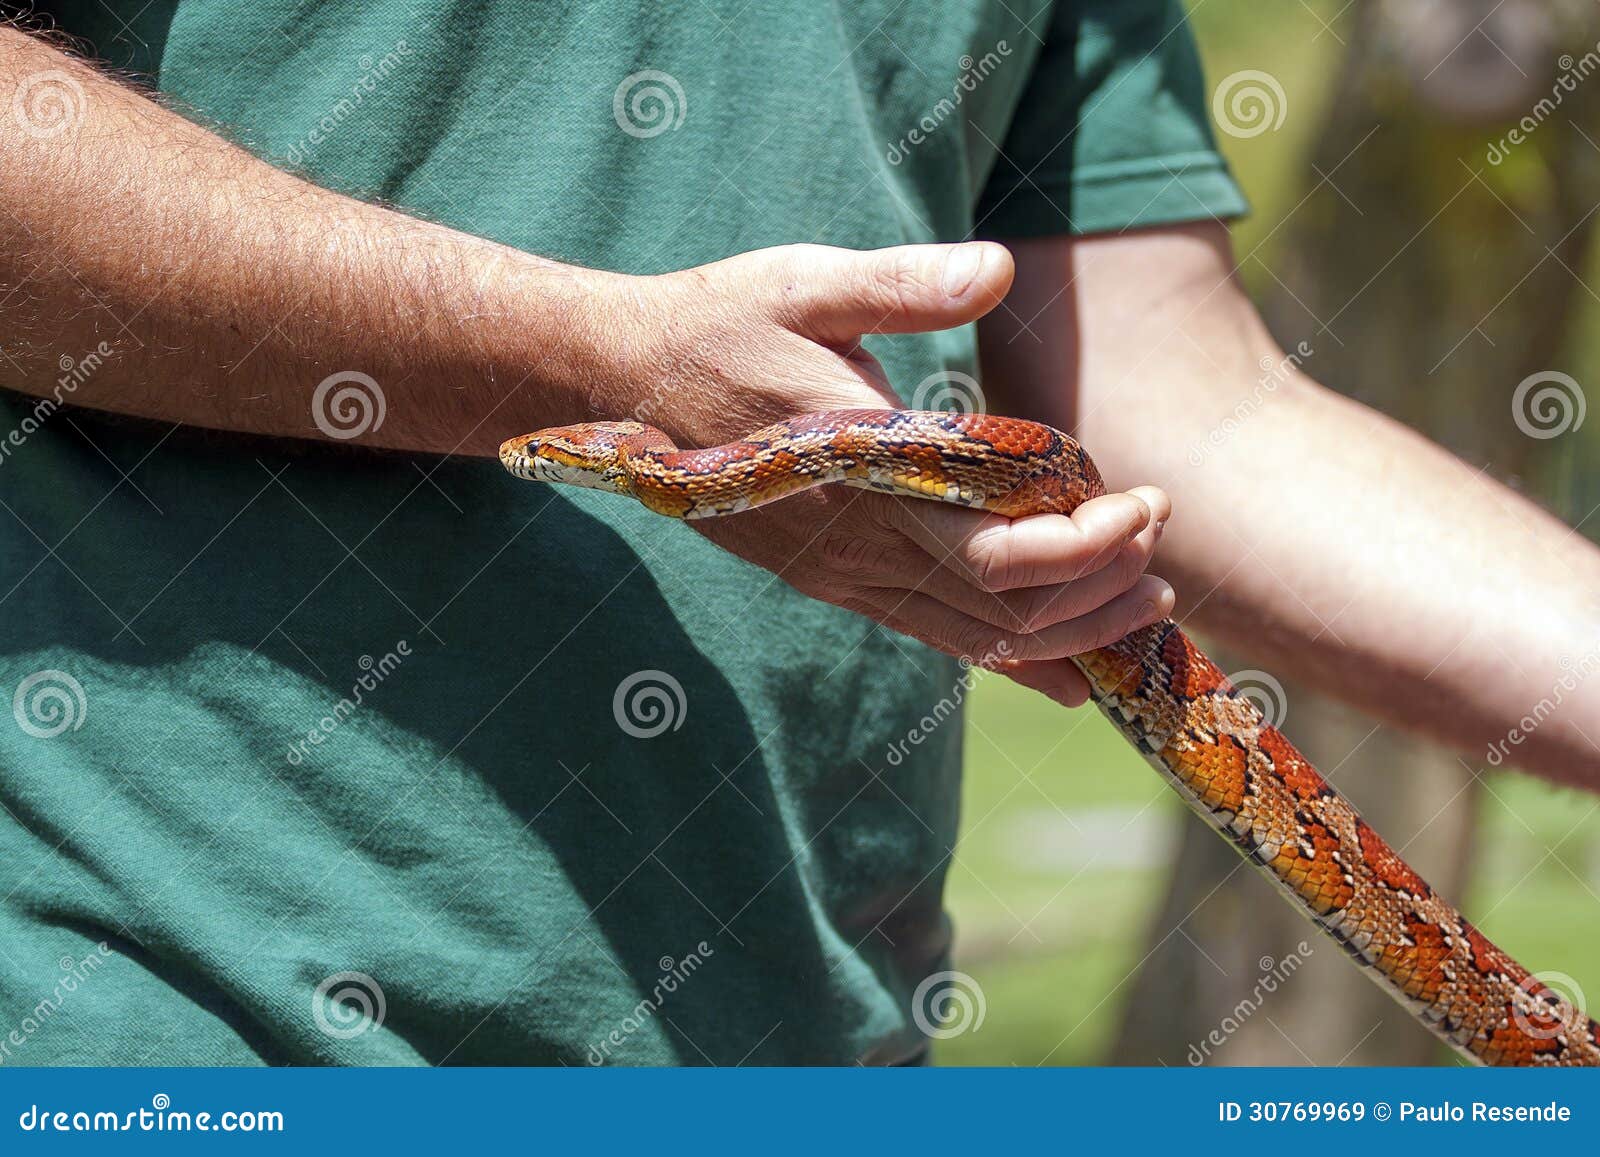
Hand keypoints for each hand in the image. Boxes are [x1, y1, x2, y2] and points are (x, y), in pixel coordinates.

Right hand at [581, 242, 1173, 703]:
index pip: (1001, 549)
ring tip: (1145, 602)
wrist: (621, 385)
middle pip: (1007, 609)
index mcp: (866, 475)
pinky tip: (1064, 668)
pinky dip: (1010, 658)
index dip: (1090, 543)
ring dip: (1070, 630)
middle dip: (1102, 588)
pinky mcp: (833, 581)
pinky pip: (934, 637)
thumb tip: (996, 268)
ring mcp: (842, 575)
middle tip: (1162, 545)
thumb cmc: (718, 325)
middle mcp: (858, 545)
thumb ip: (904, 284)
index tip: (1145, 500)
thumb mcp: (806, 282)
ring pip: (976, 638)